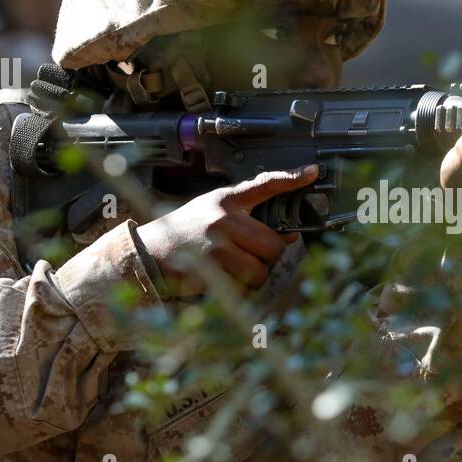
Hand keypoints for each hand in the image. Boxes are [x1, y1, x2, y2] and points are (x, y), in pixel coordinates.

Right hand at [136, 164, 318, 297]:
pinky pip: (243, 287)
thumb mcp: (213, 210)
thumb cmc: (186, 230)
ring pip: (261, 270)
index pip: (264, 185)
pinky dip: (239, 289)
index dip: (290, 179)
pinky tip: (222, 278)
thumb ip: (248, 217)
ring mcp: (217, 246)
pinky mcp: (210, 271)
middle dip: (267, 256)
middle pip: (273, 246)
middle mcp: (223, 220)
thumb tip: (289, 234)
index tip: (312, 172)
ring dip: (254, 276)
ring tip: (234, 268)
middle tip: (251, 254)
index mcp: (226, 201)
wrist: (149, 250)